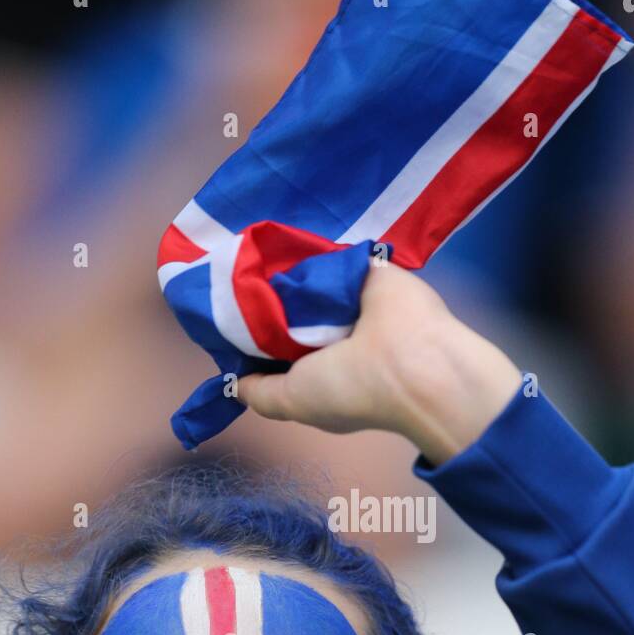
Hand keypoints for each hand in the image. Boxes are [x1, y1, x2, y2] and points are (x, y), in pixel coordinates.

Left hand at [235, 261, 522, 464]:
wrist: (412, 359)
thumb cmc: (351, 388)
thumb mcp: (291, 402)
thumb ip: (260, 392)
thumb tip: (233, 380)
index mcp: (320, 369)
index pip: (277, 347)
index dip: (249, 334)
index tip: (220, 316)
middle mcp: (333, 336)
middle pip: (287, 310)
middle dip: (261, 298)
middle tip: (226, 274)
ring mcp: (350, 301)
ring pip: (305, 280)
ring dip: (283, 268)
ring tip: (244, 248)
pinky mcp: (367, 268)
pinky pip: (329, 254)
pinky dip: (308, 246)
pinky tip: (278, 233)